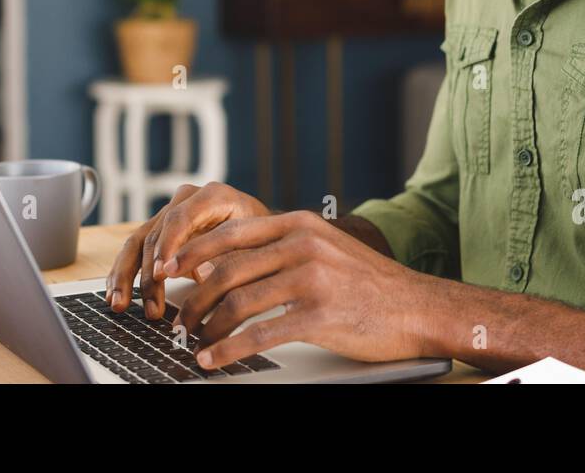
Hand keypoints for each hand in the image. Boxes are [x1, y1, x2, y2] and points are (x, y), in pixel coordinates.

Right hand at [104, 181, 269, 319]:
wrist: (258, 229)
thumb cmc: (258, 237)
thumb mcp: (250, 244)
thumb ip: (227, 257)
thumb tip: (203, 279)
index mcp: (212, 196)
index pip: (181, 218)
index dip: (168, 246)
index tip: (162, 273)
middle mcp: (186, 200)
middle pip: (155, 232)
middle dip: (146, 272)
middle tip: (148, 304)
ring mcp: (169, 214)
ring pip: (137, 242)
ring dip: (126, 276)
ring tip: (119, 305)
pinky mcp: (159, 231)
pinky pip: (134, 250)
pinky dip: (123, 274)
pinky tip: (114, 296)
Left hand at [165, 210, 432, 369]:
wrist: (416, 306)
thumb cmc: (367, 282)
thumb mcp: (324, 248)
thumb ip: (280, 248)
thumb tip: (222, 260)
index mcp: (300, 224)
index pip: (231, 233)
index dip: (192, 252)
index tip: (168, 269)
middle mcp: (303, 245)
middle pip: (227, 270)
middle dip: (194, 298)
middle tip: (179, 318)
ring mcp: (312, 279)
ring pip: (237, 304)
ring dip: (207, 327)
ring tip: (195, 341)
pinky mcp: (319, 315)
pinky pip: (259, 335)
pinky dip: (228, 351)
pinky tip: (214, 360)